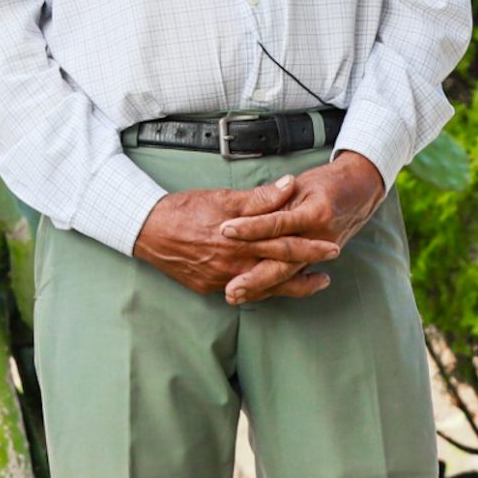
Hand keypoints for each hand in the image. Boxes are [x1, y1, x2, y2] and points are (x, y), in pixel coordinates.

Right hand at [135, 183, 342, 301]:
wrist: (146, 230)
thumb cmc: (183, 210)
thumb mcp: (222, 198)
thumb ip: (259, 198)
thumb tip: (289, 186)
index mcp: (240, 241)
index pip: (284, 244)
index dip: (310, 246)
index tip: (332, 245)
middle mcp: (234, 265)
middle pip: (279, 269)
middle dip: (307, 269)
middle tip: (330, 268)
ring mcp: (221, 279)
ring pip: (264, 287)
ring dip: (291, 285)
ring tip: (313, 283)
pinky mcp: (209, 287)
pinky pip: (243, 291)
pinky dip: (263, 289)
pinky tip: (273, 285)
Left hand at [214, 153, 385, 303]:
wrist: (363, 188)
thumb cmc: (329, 182)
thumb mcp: (301, 184)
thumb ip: (274, 198)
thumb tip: (246, 209)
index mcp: (315, 214)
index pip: (277, 223)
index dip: (250, 226)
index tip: (225, 230)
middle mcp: (320, 238)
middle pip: (282, 260)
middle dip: (254, 276)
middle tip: (230, 288)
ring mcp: (320, 252)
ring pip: (287, 274)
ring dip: (261, 286)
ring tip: (236, 297)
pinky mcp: (318, 257)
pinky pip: (295, 276)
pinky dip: (274, 286)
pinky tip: (255, 294)